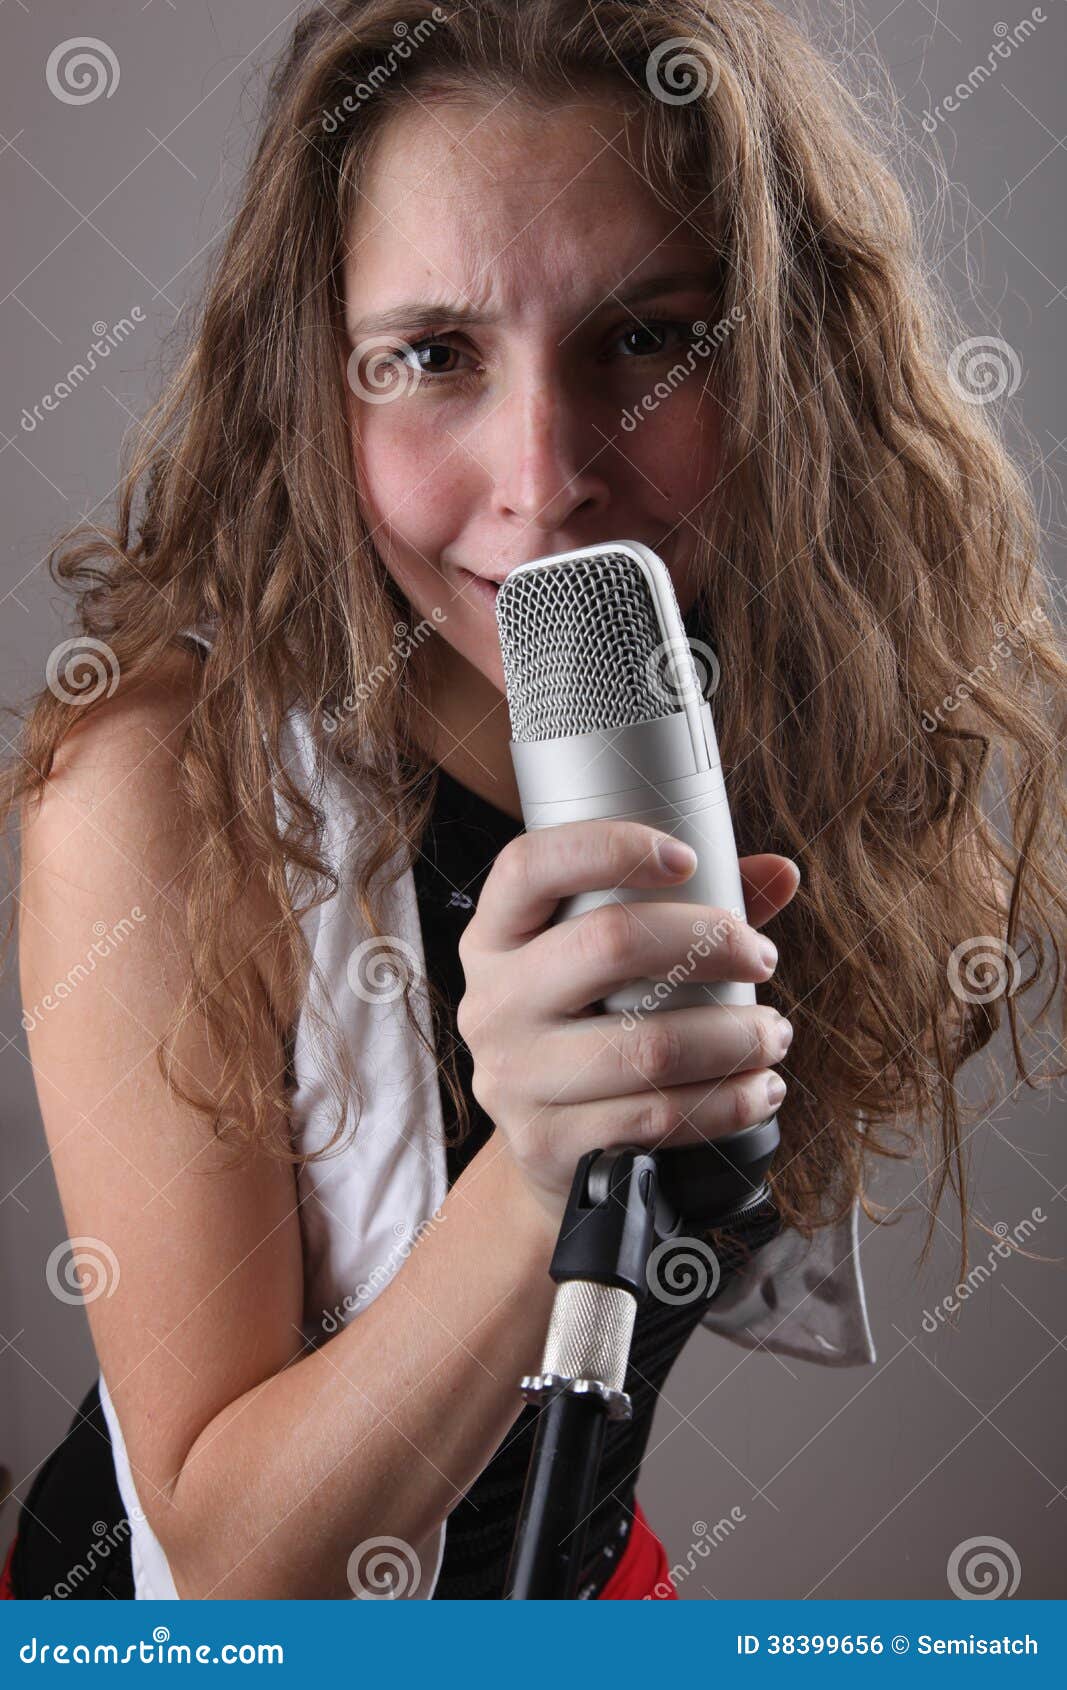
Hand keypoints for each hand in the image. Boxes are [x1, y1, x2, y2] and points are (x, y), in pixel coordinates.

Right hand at [456, 821, 798, 1224]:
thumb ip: (691, 906)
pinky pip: (656, 1117)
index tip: (687, 857)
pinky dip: (726, 1103)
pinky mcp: (546, 1142)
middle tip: (764, 958)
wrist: (549, 1149)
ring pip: (648, 1046)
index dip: (609, 847)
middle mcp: (492, 1000)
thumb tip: (781, 873)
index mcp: (496, 936)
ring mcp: (512, 1076)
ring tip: (775, 1034)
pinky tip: (760, 1090)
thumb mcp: (613, 963)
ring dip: (735, 1038)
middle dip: (711, 944)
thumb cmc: (595, 1025)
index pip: (530, 865)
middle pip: (608, 944)